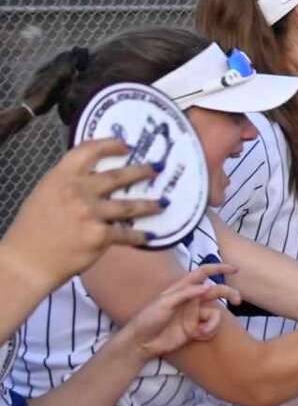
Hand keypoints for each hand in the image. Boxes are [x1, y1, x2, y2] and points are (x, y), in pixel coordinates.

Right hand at [3, 140, 163, 284]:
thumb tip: (93, 179)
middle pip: (117, 176)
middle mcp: (77, 191)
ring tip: (163, 203)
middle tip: (157, 168)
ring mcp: (89, 213)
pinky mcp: (99, 235)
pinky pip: (126, 233)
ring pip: (129, 205)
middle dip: (141, 171)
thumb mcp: (45, 195)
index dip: (109, 145)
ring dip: (149, 204)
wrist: (27, 261)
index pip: (87, 151)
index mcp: (60, 177)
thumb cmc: (33, 230)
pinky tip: (149, 236)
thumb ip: (69, 185)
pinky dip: (139, 236)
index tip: (125, 145)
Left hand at [127, 266, 233, 357]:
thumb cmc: (148, 319)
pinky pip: (211, 327)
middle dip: (229, 294)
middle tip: (237, 301)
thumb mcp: (164, 303)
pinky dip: (208, 331)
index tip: (235, 269)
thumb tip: (208, 287)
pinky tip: (196, 336)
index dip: (219, 269)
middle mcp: (191, 300)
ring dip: (212, 323)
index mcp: (182, 288)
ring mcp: (194, 315)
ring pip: (215, 313)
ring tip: (201, 332)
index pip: (203, 273)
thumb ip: (186, 293)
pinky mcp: (196, 329)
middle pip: (216, 292)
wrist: (141, 343)